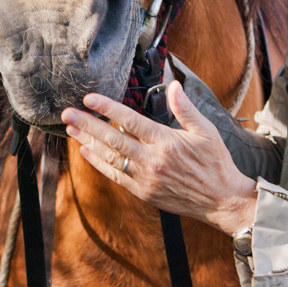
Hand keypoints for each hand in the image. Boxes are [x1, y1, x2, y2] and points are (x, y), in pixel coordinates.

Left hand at [62, 81, 256, 235]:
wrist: (220, 200)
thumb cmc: (215, 163)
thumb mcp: (206, 131)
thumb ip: (185, 109)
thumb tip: (173, 86)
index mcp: (166, 142)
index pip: (130, 120)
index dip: (108, 108)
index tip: (89, 99)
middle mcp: (151, 160)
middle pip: (112, 138)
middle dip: (88, 124)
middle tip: (67, 113)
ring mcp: (145, 178)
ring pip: (110, 157)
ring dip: (88, 142)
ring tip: (71, 129)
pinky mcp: (143, 192)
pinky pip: (115, 175)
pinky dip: (99, 163)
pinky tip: (87, 152)